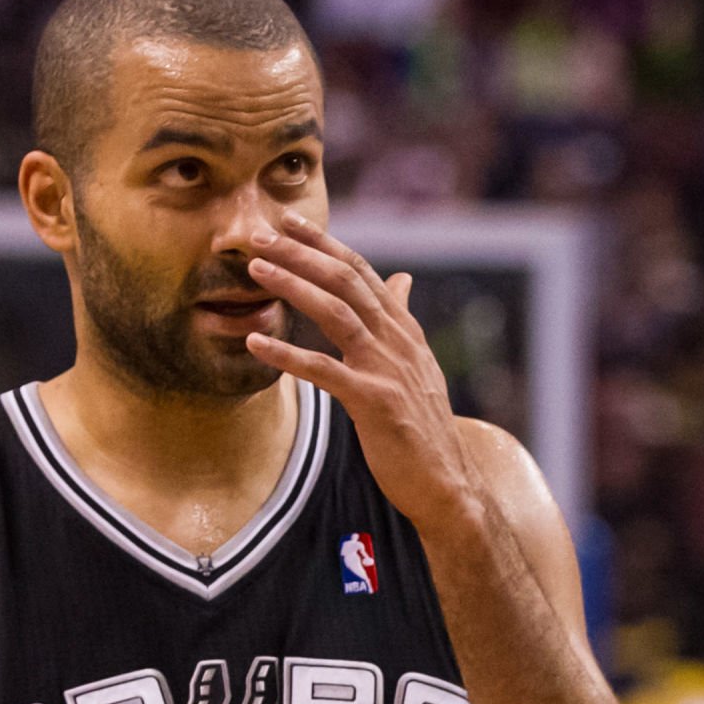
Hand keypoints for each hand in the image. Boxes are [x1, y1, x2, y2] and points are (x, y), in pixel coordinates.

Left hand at [243, 211, 477, 533]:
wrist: (447, 480)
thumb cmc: (423, 424)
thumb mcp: (416, 363)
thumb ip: (402, 318)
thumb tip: (401, 278)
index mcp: (403, 329)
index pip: (361, 272)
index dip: (325, 244)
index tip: (289, 223)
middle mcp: (398, 340)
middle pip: (347, 282)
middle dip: (302, 254)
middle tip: (260, 235)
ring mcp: (388, 369)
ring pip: (337, 314)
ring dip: (294, 287)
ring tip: (256, 271)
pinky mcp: (375, 402)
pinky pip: (325, 371)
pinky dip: (288, 354)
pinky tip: (256, 341)